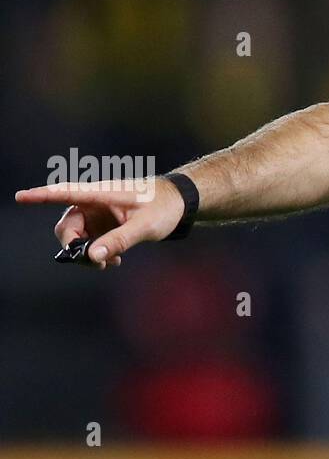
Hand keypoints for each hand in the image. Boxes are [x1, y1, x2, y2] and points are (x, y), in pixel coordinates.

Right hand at [14, 178, 186, 269]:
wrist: (178, 204)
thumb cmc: (162, 208)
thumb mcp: (144, 226)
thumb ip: (119, 240)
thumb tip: (92, 256)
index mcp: (101, 193)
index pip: (65, 193)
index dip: (40, 196)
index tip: (20, 197)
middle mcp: (93, 202)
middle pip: (67, 226)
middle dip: (74, 247)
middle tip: (95, 264)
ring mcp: (96, 214)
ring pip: (76, 237)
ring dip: (86, 254)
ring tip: (108, 265)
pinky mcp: (102, 224)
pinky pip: (88, 241)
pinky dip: (95, 253)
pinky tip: (113, 262)